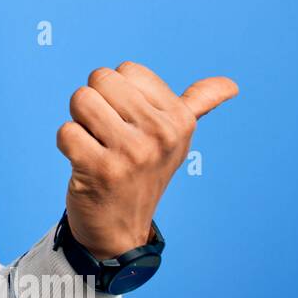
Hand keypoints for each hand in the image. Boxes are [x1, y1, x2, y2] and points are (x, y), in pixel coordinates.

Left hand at [56, 61, 237, 259]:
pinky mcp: (99, 169)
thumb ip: (198, 105)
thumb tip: (231, 85)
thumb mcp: (177, 138)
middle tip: (107, 135)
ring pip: (80, 99)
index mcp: (180, 119)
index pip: (128, 69)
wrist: (121, 228)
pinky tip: (84, 163)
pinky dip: (67, 145)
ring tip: (96, 146)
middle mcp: (161, 133)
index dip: (117, 93)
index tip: (128, 123)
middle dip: (94, 103)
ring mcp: (131, 153)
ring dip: (79, 122)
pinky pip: (65, 131)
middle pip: (100, 78)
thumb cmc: (144, 171)